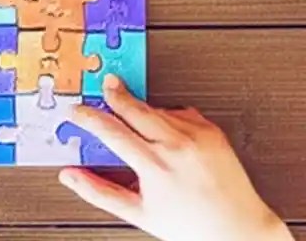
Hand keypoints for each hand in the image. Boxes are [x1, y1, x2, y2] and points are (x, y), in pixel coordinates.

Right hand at [61, 75, 288, 240]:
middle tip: (104, 85)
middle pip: (134, 108)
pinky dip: (167, 115)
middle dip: (115, 94)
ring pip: (157, 108)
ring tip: (131, 111)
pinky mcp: (212, 132)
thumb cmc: (193, 226)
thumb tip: (71, 177)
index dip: (89, 117)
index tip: (77, 111)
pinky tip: (162, 127)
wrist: (239, 229)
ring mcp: (197, 136)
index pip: (111, 130)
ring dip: (140, 107)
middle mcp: (176, 146)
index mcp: (155, 166)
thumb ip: (99, 191)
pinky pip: (181, 112)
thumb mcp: (138, 213)